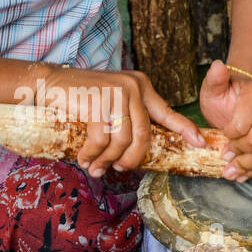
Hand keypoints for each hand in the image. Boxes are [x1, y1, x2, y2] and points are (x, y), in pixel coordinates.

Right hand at [36, 65, 205, 176]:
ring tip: (96, 167)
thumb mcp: (112, 100)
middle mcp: (132, 87)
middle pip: (143, 135)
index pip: (166, 112)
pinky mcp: (98, 101)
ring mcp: (116, 92)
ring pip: (121, 140)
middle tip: (120, 169)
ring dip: (108, 160)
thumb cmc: (81, 97)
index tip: (200, 143)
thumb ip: (129, 116)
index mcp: (141, 86)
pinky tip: (85, 159)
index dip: (184, 129)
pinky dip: (92, 154)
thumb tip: (137, 149)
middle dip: (132, 159)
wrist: (50, 82)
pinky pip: (101, 139)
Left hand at [199, 59, 251, 180]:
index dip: (229, 136)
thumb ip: (214, 79)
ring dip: (246, 168)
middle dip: (238, 153)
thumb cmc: (228, 96)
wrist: (247, 100)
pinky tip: (244, 173)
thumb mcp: (215, 88)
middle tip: (225, 155)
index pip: (243, 124)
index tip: (221, 135)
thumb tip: (217, 66)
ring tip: (230, 170)